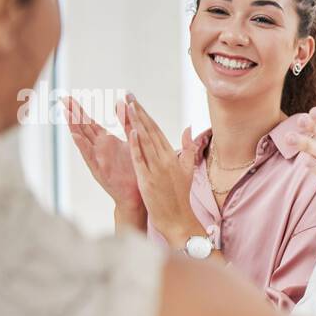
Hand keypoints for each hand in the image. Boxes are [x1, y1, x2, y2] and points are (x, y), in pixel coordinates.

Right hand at [63, 96, 143, 223]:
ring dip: (74, 126)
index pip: (89, 122)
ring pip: (83, 140)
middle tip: (63, 99)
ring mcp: (97, 159)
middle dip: (73, 113)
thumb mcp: (132, 141)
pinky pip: (89, 157)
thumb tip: (123, 102)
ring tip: (66, 113)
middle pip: (83, 128)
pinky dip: (83, 146)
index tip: (69, 97)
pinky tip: (76, 136)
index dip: (79, 110)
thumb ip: (127, 123)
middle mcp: (99, 148)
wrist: (137, 194)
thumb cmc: (134, 169)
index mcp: (105, 141)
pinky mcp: (100, 170)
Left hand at [123, 94, 202, 245]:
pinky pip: (141, 159)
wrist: (178, 219)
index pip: (156, 130)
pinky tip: (131, 130)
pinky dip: (136, 145)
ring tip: (127, 106)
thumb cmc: (180, 197)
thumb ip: (189, 148)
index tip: (135, 101)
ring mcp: (156, 169)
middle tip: (128, 96)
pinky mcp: (148, 179)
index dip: (145, 114)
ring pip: (145, 141)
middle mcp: (165, 160)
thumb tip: (189, 128)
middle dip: (139, 112)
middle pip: (150, 132)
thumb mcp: (188, 170)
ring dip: (136, 122)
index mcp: (172, 156)